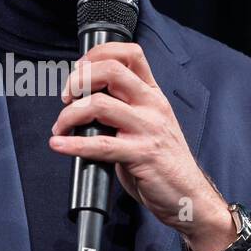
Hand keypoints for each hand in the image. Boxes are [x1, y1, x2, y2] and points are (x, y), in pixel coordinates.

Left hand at [48, 42, 235, 250]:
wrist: (190, 196)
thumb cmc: (164, 163)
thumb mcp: (148, 124)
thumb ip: (123, 108)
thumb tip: (84, 101)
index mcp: (153, 94)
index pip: (129, 54)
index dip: (97, 55)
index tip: (78, 71)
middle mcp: (152, 106)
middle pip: (111, 70)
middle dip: (78, 80)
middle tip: (66, 97)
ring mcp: (148, 129)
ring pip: (100, 105)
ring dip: (69, 115)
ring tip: (61, 128)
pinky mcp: (142, 155)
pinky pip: (101, 145)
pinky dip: (73, 145)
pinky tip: (60, 146)